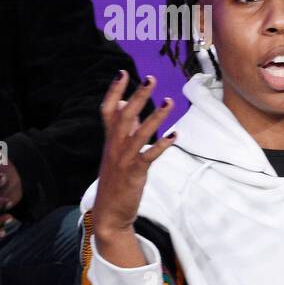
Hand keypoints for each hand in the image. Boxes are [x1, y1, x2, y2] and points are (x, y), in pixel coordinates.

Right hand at [90, 72, 175, 259]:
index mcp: (109, 140)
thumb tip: (125, 105)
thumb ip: (122, 129)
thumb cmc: (115, 180)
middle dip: (137, 96)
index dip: (113, 91)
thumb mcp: (116, 152)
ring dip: (155, 116)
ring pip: (139, 133)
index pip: (107, 110)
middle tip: (150, 78)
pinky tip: (176, 136)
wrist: (109, 212)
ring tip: (170, 101)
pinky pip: (149, 155)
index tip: (122, 73)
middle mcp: (114, 146)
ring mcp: (123, 159)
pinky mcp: (134, 173)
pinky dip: (162, 145)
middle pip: (124, 116)